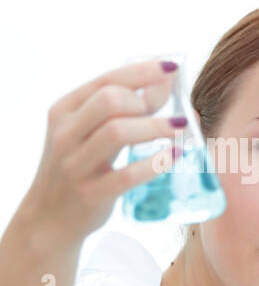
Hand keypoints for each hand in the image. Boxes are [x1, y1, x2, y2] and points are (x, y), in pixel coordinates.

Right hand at [24, 59, 181, 242]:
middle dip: (146, 102)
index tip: (173, 67)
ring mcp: (75, 164)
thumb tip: (166, 86)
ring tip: (180, 130)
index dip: (143, 72)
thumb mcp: (90, 134)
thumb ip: (123, 111)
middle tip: (170, 113)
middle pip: (110, 101)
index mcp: (65, 110)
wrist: (50, 217)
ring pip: (117, 132)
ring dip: (155, 127)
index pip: (106, 80)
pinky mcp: (91, 193)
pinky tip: (175, 155)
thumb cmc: (80, 168)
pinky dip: (155, 163)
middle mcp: (65, 133)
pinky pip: (126, 174)